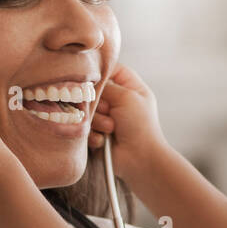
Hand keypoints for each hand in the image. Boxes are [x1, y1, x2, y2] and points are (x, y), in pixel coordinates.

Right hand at [89, 62, 165, 176]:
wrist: (139, 158)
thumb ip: (106, 85)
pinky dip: (94, 135)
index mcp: (130, 87)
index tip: (92, 78)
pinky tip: (104, 141)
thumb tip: (89, 83)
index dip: (101, 73)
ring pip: (88, 111)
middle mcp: (118, 100)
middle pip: (95, 91)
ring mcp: (107, 117)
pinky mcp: (97, 133)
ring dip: (98, 121)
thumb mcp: (127, 97)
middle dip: (100, 103)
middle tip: (110, 112)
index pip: (111, 70)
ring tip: (111, 130)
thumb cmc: (140, 125)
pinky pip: (86, 129)